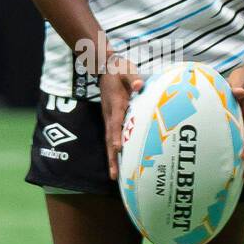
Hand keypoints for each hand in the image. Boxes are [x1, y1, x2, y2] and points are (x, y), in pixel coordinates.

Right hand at [99, 56, 143, 181]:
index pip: (115, 122)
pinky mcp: (110, 120)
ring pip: (109, 141)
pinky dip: (113, 151)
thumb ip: (132, 77)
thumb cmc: (118, 68)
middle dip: (112, 157)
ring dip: (111, 158)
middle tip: (114, 175)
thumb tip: (139, 85)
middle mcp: (110, 114)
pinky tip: (117, 162)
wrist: (104, 67)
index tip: (118, 148)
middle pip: (110, 139)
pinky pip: (111, 137)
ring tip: (114, 176)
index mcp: (116, 103)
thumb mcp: (126, 69)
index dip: (117, 135)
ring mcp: (108, 118)